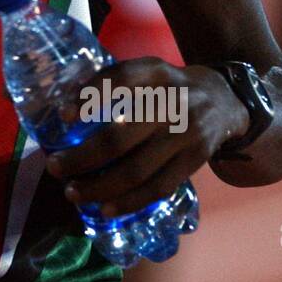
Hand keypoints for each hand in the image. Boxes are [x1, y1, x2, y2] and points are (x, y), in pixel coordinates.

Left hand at [44, 58, 249, 216]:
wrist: (226, 100)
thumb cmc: (171, 88)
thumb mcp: (150, 72)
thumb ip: (116, 83)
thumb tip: (64, 112)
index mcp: (156, 72)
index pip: (120, 78)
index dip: (91, 95)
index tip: (63, 115)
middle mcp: (173, 101)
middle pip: (120, 136)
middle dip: (82, 157)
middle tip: (56, 168)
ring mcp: (186, 134)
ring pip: (137, 169)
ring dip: (100, 186)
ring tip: (73, 192)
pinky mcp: (195, 160)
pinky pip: (158, 187)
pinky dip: (129, 201)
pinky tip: (105, 209)